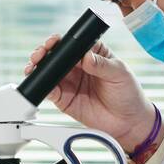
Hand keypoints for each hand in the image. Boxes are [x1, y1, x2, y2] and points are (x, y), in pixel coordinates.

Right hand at [24, 35, 157, 153]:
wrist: (128, 122)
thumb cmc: (128, 93)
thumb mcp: (119, 74)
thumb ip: (102, 65)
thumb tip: (87, 57)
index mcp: (92, 54)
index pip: (72, 43)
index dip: (61, 41)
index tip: (55, 42)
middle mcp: (78, 66)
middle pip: (56, 56)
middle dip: (44, 52)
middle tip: (41, 54)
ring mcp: (70, 82)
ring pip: (48, 72)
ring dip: (38, 67)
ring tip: (35, 66)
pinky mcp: (65, 99)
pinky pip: (49, 91)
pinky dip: (42, 87)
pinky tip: (43, 85)